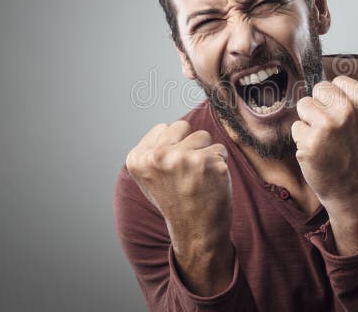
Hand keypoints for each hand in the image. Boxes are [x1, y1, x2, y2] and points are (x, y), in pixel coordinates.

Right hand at [126, 120, 233, 292]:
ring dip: (205, 153)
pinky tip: (211, 183)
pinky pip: (219, 149)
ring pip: (203, 135)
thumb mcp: (151, 177)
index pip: (164, 128)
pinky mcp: (207, 162)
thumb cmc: (176, 201)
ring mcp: (183, 158)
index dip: (173, 146)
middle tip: (187, 173)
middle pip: (183, 126)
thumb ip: (154, 150)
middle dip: (189, 144)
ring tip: (198, 177)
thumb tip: (169, 126)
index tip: (172, 170)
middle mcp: (157, 157)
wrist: (196, 231)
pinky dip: (219, 164)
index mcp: (138, 159)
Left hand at [292, 76, 357, 234]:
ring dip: (309, 122)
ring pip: (303, 105)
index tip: (342, 118)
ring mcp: (328, 125)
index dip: (335, 100)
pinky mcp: (310, 141)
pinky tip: (318, 154)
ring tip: (325, 141)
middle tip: (331, 131)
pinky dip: (302, 141)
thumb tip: (329, 82)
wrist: (357, 193)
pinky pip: (296, 128)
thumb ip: (354, 100)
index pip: (337, 81)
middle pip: (318, 90)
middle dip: (320, 107)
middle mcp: (347, 110)